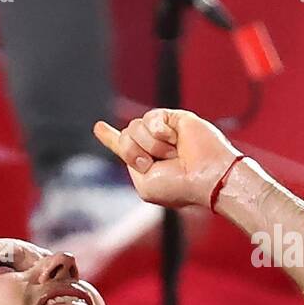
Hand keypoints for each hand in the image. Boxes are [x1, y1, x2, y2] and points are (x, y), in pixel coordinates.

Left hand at [93, 109, 240, 208]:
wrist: (206, 176)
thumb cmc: (179, 187)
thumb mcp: (145, 184)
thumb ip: (131, 162)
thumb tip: (131, 136)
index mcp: (144, 162)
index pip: (123, 146)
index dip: (108, 137)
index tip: (97, 127)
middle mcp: (152, 145)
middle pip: (124, 136)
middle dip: (133, 152)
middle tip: (152, 163)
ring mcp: (163, 131)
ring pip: (133, 126)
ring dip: (149, 145)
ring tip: (171, 154)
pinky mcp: (174, 118)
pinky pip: (151, 118)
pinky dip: (159, 132)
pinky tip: (174, 140)